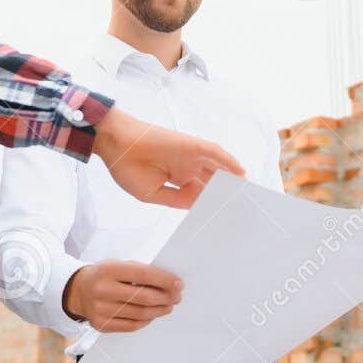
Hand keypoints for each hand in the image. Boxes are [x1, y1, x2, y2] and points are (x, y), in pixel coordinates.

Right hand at [62, 260, 182, 332]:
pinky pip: (132, 325)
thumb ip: (139, 271)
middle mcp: (103, 290)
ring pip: (140, 313)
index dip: (165, 280)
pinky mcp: (102, 324)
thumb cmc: (104, 276)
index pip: (143, 274)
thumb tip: (168, 283)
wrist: (78, 290)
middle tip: (176, 296)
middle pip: (144, 297)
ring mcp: (101, 309)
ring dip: (160, 310)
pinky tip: (152, 314)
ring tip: (168, 306)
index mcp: (108, 270)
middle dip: (166, 297)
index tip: (178, 284)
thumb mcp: (117, 265)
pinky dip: (146, 320)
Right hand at [92, 108, 244, 208]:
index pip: (200, 193)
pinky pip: (215, 152)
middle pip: (213, 181)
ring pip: (217, 168)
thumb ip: (177, 199)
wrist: (115, 145)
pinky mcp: (191, 146)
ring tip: (247, 193)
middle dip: (226, 193)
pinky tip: (241, 172)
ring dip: (232, 179)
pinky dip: (229, 161)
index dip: (212, 204)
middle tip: (242, 207)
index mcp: (176, 179)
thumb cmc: (128, 168)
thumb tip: (199, 205)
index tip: (225, 217)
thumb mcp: (152, 194)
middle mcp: (186, 167)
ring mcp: (190, 156)